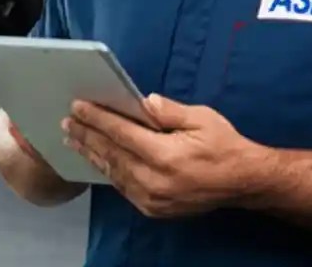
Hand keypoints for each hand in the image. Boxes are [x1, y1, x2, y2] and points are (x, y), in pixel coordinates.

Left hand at [62, 94, 269, 218]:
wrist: (244, 183)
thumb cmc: (224, 145)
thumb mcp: (202, 119)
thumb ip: (169, 111)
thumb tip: (143, 103)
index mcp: (165, 155)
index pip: (121, 133)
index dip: (97, 119)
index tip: (78, 107)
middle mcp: (154, 180)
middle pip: (111, 154)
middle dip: (87, 136)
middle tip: (67, 122)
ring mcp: (152, 198)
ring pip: (113, 172)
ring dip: (92, 154)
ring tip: (73, 140)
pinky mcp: (153, 208)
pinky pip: (123, 187)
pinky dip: (108, 171)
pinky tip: (97, 160)